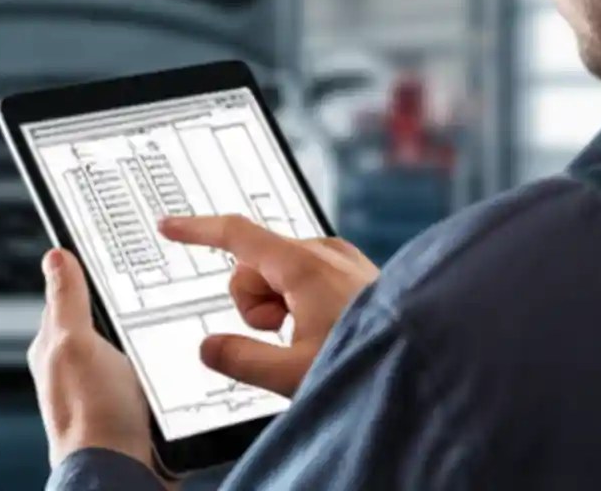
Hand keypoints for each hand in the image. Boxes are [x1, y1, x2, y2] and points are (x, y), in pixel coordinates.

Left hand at [28, 249, 152, 470]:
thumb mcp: (76, 344)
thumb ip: (67, 301)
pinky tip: (174, 358)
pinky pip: (147, 373)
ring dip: (146, 336)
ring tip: (167, 322)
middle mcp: (75, 368)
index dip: (85, 274)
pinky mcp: (130, 406)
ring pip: (128, 346)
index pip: (66, 296)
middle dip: (122, 306)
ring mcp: (103, 388)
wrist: (122, 472)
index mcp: (54, 348)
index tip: (108, 254)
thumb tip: (55, 258)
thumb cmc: (92, 416)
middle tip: (147, 286)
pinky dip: (159, 364)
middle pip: (102, 320)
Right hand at [159, 215, 379, 397]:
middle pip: (253, 264)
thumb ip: (242, 360)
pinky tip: (325, 331)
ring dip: (278, 307)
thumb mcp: (295, 374)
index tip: (168, 225)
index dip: (197, 231)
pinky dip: (299, 304)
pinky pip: (304, 279)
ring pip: (278, 274)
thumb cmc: (374, 361)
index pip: (236, 235)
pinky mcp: (352, 272)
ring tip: (310, 338)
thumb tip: (208, 348)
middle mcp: (323, 252)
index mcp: (304, 265)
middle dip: (253, 303)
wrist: (433, 360)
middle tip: (282, 338)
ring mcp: (340, 260)